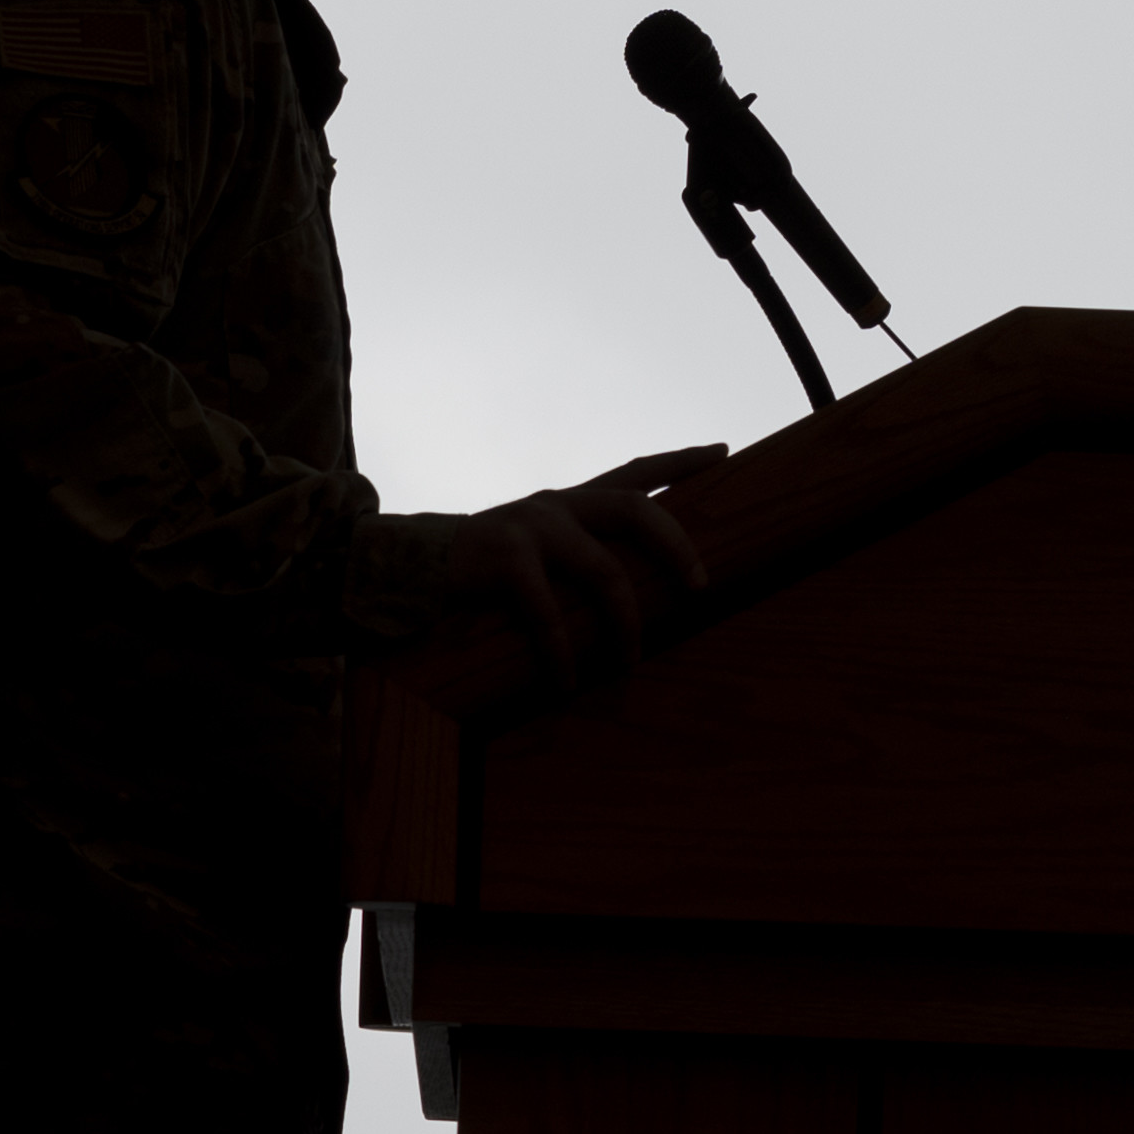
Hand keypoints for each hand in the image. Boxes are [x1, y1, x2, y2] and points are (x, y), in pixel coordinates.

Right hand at [445, 444, 721, 694]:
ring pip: (606, 572)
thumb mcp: (533, 553)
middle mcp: (558, 506)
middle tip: (701, 587)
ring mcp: (533, 529)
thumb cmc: (480, 573)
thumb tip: (624, 603)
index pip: (635, 471)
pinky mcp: (507, 560)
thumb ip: (572, 559)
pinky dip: (564, 655)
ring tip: (628, 665)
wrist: (407, 566)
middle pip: (637, 509)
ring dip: (625, 626)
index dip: (681, 461)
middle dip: (678, 547)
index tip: (726, 450)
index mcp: (570, 503)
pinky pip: (551, 615)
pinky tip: (568, 683)